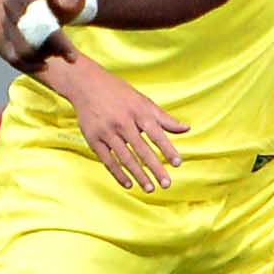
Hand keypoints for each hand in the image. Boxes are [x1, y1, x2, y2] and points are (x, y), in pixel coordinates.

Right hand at [59, 65, 185, 191]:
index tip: (177, 164)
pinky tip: (129, 184)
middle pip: (142, 149)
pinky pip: (107, 160)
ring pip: (125, 158)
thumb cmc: (119, 93)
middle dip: (155, 168)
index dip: (167, 149)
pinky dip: (118, 173)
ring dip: (138, 175)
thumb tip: (187, 129)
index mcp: (138, 112)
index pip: (156, 134)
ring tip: (150, 188)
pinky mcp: (93, 139)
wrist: (87, 84)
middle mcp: (123, 122)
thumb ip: (164, 118)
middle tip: (166, 184)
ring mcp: (107, 131)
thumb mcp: (144, 102)